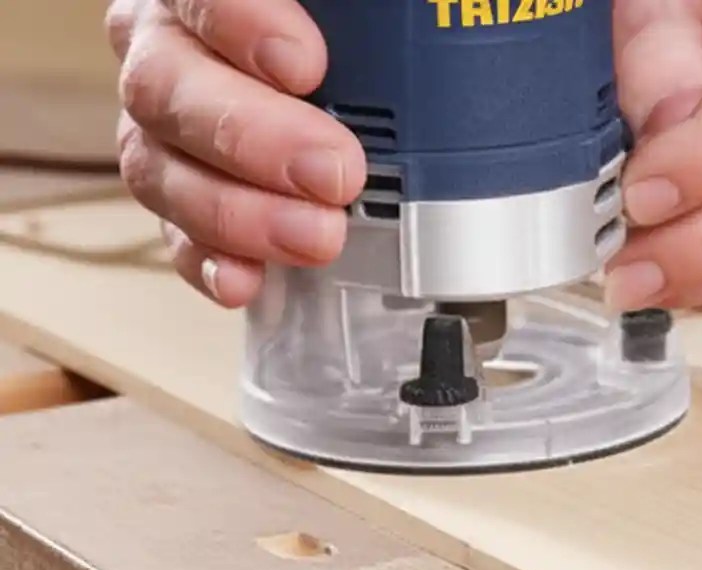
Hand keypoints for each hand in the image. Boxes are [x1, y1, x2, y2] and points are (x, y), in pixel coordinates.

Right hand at [106, 0, 364, 306]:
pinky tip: (249, 279)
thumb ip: (371, 24)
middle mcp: (170, 45)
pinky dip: (212, 261)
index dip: (237, 24)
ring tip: (316, 236)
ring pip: (160, 166)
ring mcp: (167, 125)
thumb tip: (408, 33)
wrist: (362, 93)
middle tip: (333, 171)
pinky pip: (176, 234)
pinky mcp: (184, 195)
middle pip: (167, 85)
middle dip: (252, 137)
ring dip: (239, 212)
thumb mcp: (374, 21)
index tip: (305, 65)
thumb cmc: (367, 44)